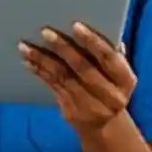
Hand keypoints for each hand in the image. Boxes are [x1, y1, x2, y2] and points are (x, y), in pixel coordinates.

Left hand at [20, 22, 135, 133]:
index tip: (75, 25)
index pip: (109, 58)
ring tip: (26, 46)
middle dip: (63, 48)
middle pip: (83, 68)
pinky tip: (28, 62)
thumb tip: (102, 27)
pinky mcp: (71, 112)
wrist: (106, 126)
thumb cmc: (112, 87)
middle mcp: (110, 96)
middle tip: (46, 32)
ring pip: (64, 78)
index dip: (92, 41)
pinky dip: (40, 72)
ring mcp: (90, 106)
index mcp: (125, 80)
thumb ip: (113, 54)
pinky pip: (54, 87)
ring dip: (43, 60)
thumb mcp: (120, 74)